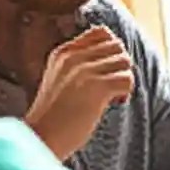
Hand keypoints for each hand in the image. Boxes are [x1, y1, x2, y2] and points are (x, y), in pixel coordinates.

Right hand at [24, 26, 133, 159]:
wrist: (41, 137)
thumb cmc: (54, 115)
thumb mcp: (61, 79)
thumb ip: (80, 65)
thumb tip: (117, 58)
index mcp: (63, 53)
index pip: (102, 33)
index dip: (112, 51)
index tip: (105, 72)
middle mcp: (73, 57)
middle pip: (118, 46)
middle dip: (120, 66)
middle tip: (110, 87)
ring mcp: (84, 71)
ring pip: (125, 61)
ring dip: (124, 80)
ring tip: (111, 96)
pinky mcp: (96, 87)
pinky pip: (127, 79)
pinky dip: (125, 93)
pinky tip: (113, 104)